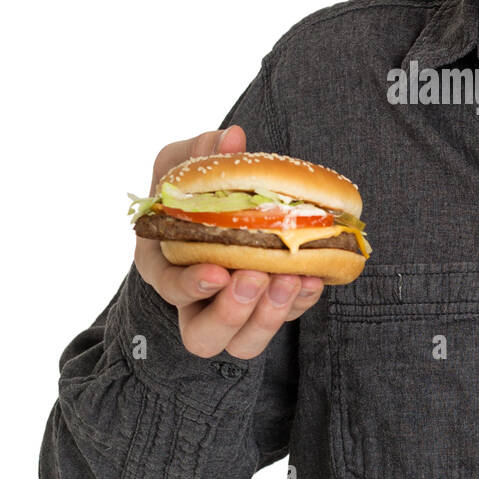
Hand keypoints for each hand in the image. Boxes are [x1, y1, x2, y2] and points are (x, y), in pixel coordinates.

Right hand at [134, 125, 324, 358]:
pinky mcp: (267, 307)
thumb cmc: (192, 185)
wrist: (223, 203)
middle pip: (203, 336)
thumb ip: (201, 151)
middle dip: (232, 313)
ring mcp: (234, 309)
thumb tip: (233, 137)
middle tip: (256, 278)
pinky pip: (282, 319)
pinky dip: (300, 302)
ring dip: (270, 315)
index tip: (217, 272)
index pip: (168, 289)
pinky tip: (313, 277)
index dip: (190, 285)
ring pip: (245, 342)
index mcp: (165, 264)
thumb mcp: (185, 161)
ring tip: (291, 278)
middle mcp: (196, 300)